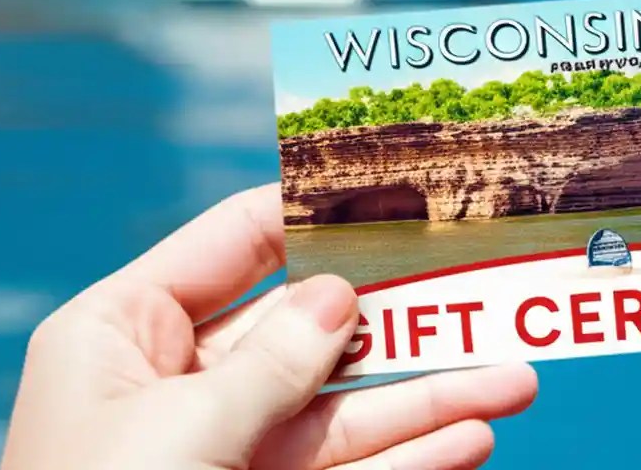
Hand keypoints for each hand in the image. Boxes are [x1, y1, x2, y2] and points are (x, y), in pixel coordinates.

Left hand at [2, 185, 536, 469]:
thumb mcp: (181, 430)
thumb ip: (271, 362)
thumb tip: (337, 294)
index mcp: (125, 333)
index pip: (235, 243)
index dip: (313, 216)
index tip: (393, 197)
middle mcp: (179, 383)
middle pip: (310, 332)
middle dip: (399, 322)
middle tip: (481, 292)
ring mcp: (224, 450)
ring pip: (344, 412)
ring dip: (428, 399)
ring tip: (515, 384)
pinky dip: (408, 459)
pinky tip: (468, 442)